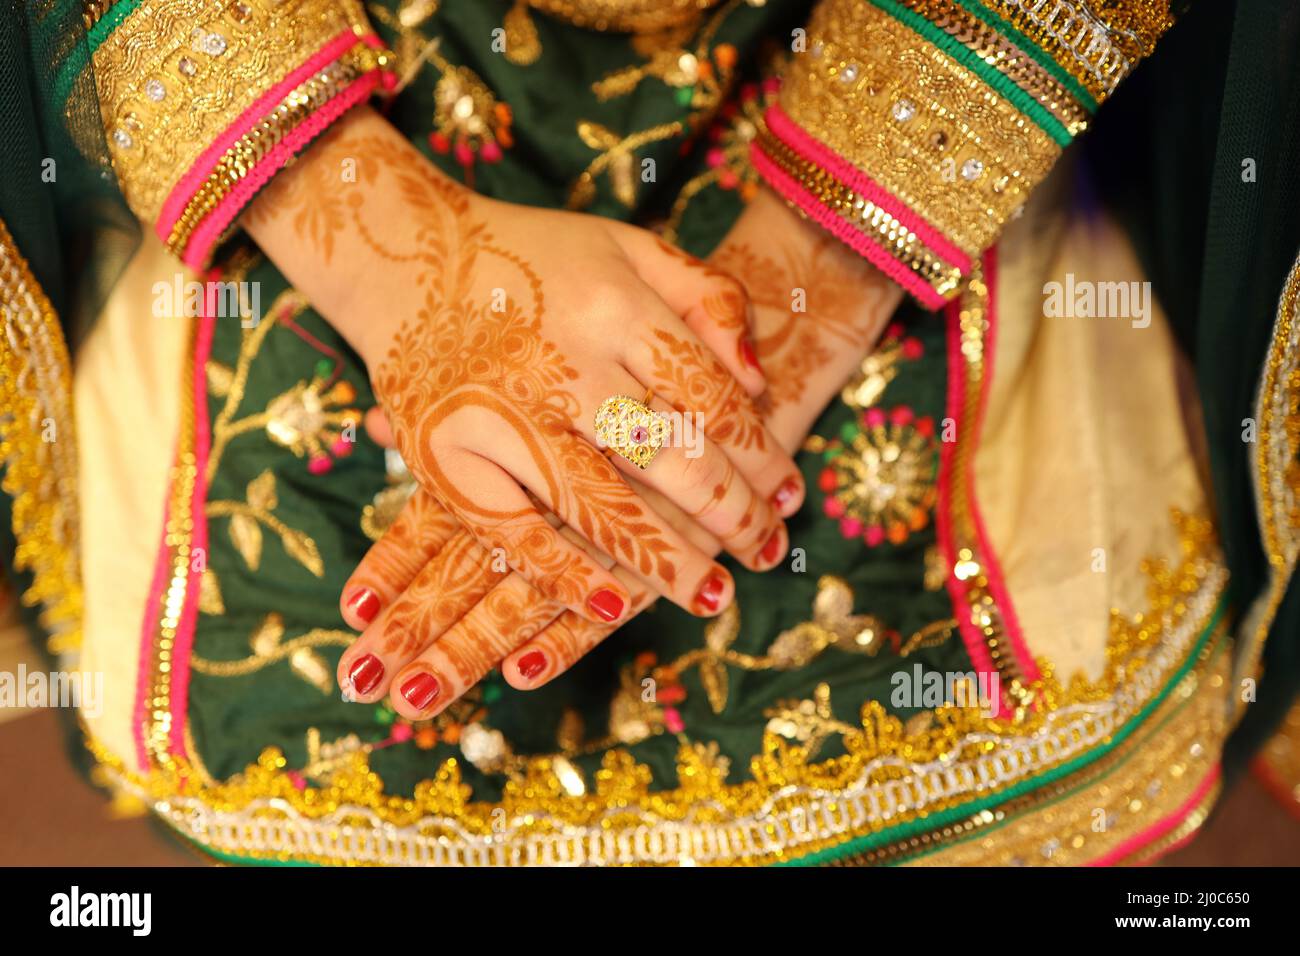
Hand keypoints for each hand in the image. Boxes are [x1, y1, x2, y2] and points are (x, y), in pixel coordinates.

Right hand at [245, 107, 806, 641]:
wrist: (398, 250)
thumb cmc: (532, 254)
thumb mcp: (627, 245)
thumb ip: (705, 295)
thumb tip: (757, 381)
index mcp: (614, 303)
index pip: (710, 397)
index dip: (760, 455)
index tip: (790, 494)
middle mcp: (561, 361)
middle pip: (669, 457)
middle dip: (731, 514)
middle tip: (766, 550)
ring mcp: (498, 411)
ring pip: (601, 504)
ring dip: (666, 560)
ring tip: (715, 596)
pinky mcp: (442, 452)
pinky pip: (514, 531)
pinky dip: (565, 575)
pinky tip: (616, 603)